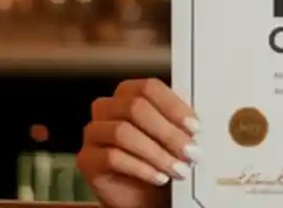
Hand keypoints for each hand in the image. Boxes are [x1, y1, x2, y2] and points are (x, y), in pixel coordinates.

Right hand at [76, 78, 202, 207]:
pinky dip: (142, 168)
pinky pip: (112, 157)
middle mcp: (107, 107)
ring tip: (178, 169)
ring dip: (157, 153)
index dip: (174, 106)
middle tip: (190, 152)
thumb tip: (195, 123)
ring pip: (123, 132)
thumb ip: (180, 123)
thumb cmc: (159, 160)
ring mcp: (94, 132)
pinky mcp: (86, 158)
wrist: (142, 195)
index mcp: (129, 93)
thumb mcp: (174, 137)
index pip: (149, 88)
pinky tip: (159, 177)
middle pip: (135, 108)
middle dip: (168, 132)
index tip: (195, 127)